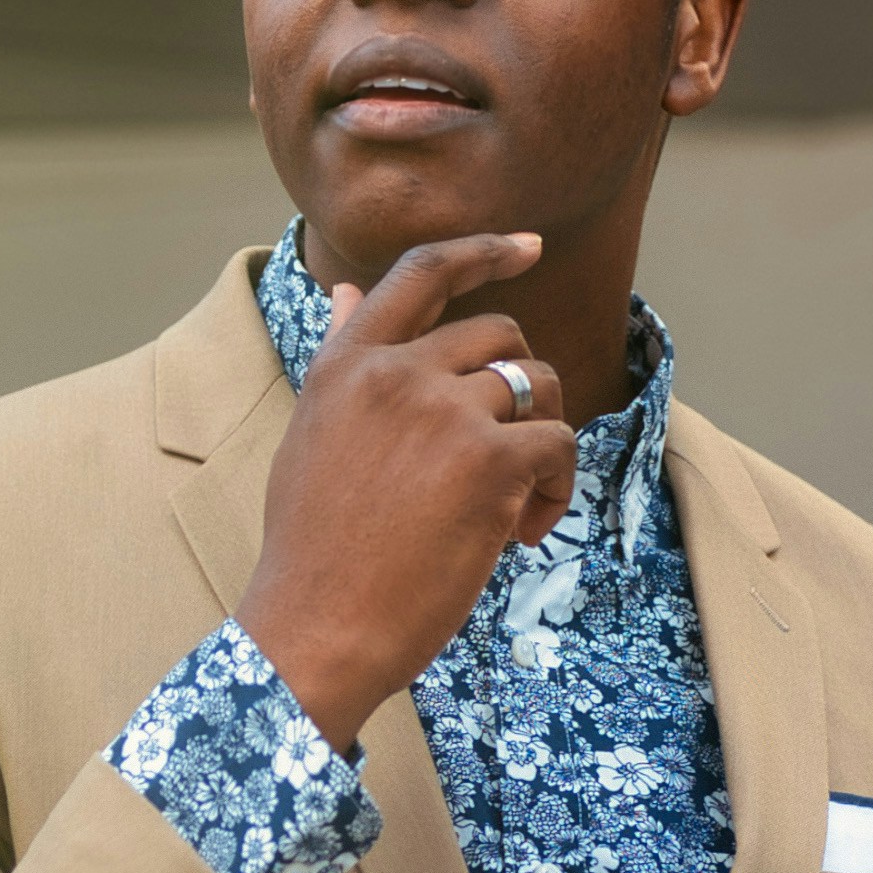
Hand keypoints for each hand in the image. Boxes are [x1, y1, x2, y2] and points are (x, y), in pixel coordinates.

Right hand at [240, 234, 573, 748]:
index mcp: (347, 363)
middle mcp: (395, 372)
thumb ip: (341, 360)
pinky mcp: (489, 461)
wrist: (315, 626)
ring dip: (543, 445)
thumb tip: (344, 292)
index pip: (421, 273)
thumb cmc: (313, 547)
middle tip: (509, 459)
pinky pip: (559, 444)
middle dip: (522, 389)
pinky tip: (524, 533)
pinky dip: (557, 490)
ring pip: (539, 387)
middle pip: (500, 335)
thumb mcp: (313, 434)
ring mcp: (444, 412)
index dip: (482, 249)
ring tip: (516, 507)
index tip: (526, 246)